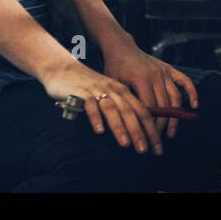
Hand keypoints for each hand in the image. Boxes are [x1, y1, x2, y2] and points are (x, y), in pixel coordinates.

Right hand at [41, 61, 163, 155]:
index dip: (151, 130)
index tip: (157, 147)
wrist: (63, 69)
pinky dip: (96, 118)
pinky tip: (99, 131)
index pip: (143, 111)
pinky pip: (90, 106)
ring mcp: (97, 90)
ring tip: (126, 144)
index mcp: (123, 92)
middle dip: (139, 132)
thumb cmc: (88, 86)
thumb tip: (136, 132)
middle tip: (145, 150)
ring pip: (112, 110)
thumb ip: (121, 108)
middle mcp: (113, 90)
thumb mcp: (109, 94)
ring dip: (120, 127)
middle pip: (130, 112)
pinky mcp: (81, 92)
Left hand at [103, 44, 198, 139]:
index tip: (147, 139)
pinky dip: (192, 92)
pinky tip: (193, 105)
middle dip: (162, 126)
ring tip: (171, 133)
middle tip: (158, 142)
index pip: (149, 108)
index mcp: (141, 79)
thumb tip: (127, 125)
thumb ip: (124, 102)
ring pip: (174, 98)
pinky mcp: (169, 69)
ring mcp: (164, 72)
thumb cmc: (114, 68)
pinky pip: (185, 81)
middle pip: (163, 106)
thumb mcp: (114, 85)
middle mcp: (156, 76)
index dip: (149, 125)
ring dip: (175, 117)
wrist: (121, 47)